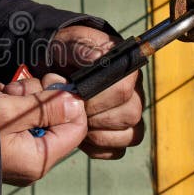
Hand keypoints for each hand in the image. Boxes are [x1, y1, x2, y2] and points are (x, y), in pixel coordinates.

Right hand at [0, 80, 87, 185]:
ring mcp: (17, 144)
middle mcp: (30, 156)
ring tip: (3, 95)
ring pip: (37, 108)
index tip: (54, 85)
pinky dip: (12, 98)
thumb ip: (46, 108)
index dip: (70, 104)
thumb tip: (76, 103)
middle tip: (18, 91)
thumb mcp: (10, 114)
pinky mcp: (4, 133)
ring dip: (23, 93)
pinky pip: (20, 111)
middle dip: (40, 96)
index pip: (75, 130)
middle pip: (56, 116)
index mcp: (37, 159)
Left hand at [9, 24, 145, 159]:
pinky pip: (118, 150)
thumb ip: (82, 48)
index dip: (96, 98)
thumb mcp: (69, 44)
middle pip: (129, 114)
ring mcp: (130, 115)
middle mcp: (135, 93)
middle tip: (71, 111)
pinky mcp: (120, 135)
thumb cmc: (65, 55)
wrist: (58, 68)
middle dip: (94, 117)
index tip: (74, 96)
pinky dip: (97, 147)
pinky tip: (79, 136)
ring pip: (129, 135)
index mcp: (126, 69)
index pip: (123, 89)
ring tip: (75, 123)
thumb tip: (97, 59)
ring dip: (97, 134)